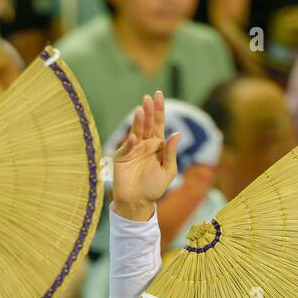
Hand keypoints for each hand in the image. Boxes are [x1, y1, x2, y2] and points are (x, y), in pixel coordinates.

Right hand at [112, 91, 179, 220]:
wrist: (137, 203)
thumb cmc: (153, 188)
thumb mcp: (168, 171)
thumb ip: (171, 153)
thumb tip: (176, 134)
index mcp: (157, 146)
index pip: (159, 124)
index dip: (159, 110)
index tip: (159, 95)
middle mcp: (145, 144)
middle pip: (147, 124)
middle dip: (149, 111)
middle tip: (149, 98)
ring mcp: (132, 149)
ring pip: (136, 131)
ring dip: (138, 120)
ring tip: (141, 109)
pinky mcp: (121, 157)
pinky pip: (126, 147)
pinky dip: (130, 142)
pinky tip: (134, 137)